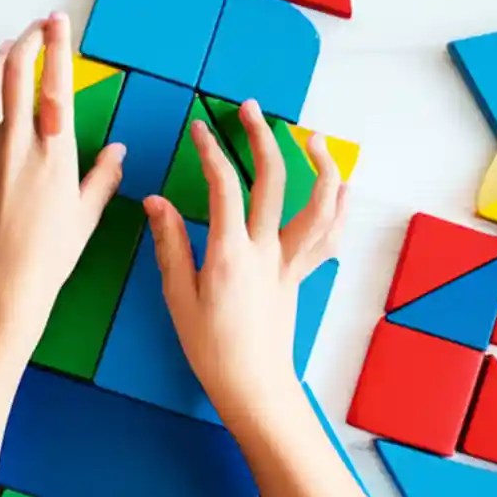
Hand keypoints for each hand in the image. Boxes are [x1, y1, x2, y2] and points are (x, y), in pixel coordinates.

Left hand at [0, 13, 124, 346]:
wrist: (4, 285)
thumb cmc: (51, 254)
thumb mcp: (87, 213)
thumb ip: (104, 176)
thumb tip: (119, 150)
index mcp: (52, 149)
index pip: (54, 81)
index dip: (56, 43)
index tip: (58, 21)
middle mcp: (13, 142)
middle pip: (10, 72)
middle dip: (21, 41)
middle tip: (30, 30)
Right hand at [144, 100, 346, 424]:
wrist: (255, 386)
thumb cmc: (212, 349)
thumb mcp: (178, 297)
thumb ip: (170, 245)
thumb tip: (156, 203)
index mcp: (231, 255)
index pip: (223, 187)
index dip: (211, 152)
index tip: (199, 129)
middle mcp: (267, 252)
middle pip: (274, 181)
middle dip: (262, 138)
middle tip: (250, 110)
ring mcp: (290, 262)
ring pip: (319, 205)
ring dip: (320, 167)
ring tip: (311, 138)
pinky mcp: (301, 275)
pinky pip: (329, 236)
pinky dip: (338, 208)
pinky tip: (340, 188)